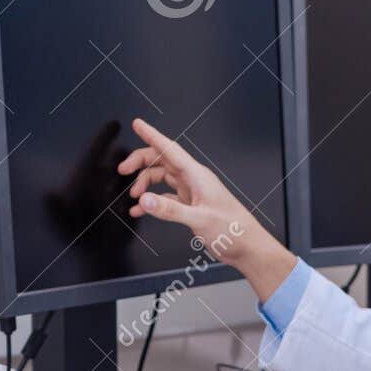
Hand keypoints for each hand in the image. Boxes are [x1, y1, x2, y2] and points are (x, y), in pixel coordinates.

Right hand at [117, 118, 295, 296]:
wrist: (247, 246)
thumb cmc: (234, 230)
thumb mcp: (199, 219)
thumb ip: (170, 210)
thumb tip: (145, 200)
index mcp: (197, 176)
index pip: (170, 149)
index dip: (152, 135)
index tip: (137, 124)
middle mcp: (194, 180)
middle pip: (162, 161)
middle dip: (141, 162)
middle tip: (123, 169)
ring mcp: (192, 192)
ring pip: (162, 178)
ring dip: (145, 184)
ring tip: (134, 197)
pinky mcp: (191, 206)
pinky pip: (166, 197)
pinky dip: (153, 202)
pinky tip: (142, 210)